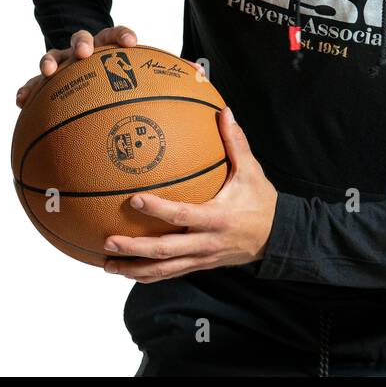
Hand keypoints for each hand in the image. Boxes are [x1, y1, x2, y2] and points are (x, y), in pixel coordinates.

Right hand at [15, 24, 138, 107]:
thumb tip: (178, 101)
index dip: (123, 35)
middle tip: (83, 53)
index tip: (131, 43)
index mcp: (106, 46)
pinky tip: (21, 101)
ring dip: (50, 60)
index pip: (115, 34)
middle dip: (82, 43)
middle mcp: (83, 50)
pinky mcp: (47, 76)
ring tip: (47, 70)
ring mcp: (63, 60)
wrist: (86, 77)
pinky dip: (28, 89)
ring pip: (54, 54)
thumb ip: (144, 89)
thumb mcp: (126, 82)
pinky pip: (34, 81)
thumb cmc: (112, 83)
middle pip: (81, 38)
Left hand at [101, 106, 278, 281]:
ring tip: (107, 265)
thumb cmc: (262, 201)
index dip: (157, 209)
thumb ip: (235, 142)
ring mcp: (202, 257)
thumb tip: (223, 111)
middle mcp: (207, 242)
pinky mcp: (200, 265)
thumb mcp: (251, 171)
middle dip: (135, 248)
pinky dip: (148, 275)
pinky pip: (170, 273)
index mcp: (217, 217)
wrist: (278, 237)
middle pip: (166, 250)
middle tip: (108, 241)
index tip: (134, 199)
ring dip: (134, 268)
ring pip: (164, 269)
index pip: (182, 215)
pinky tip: (127, 271)